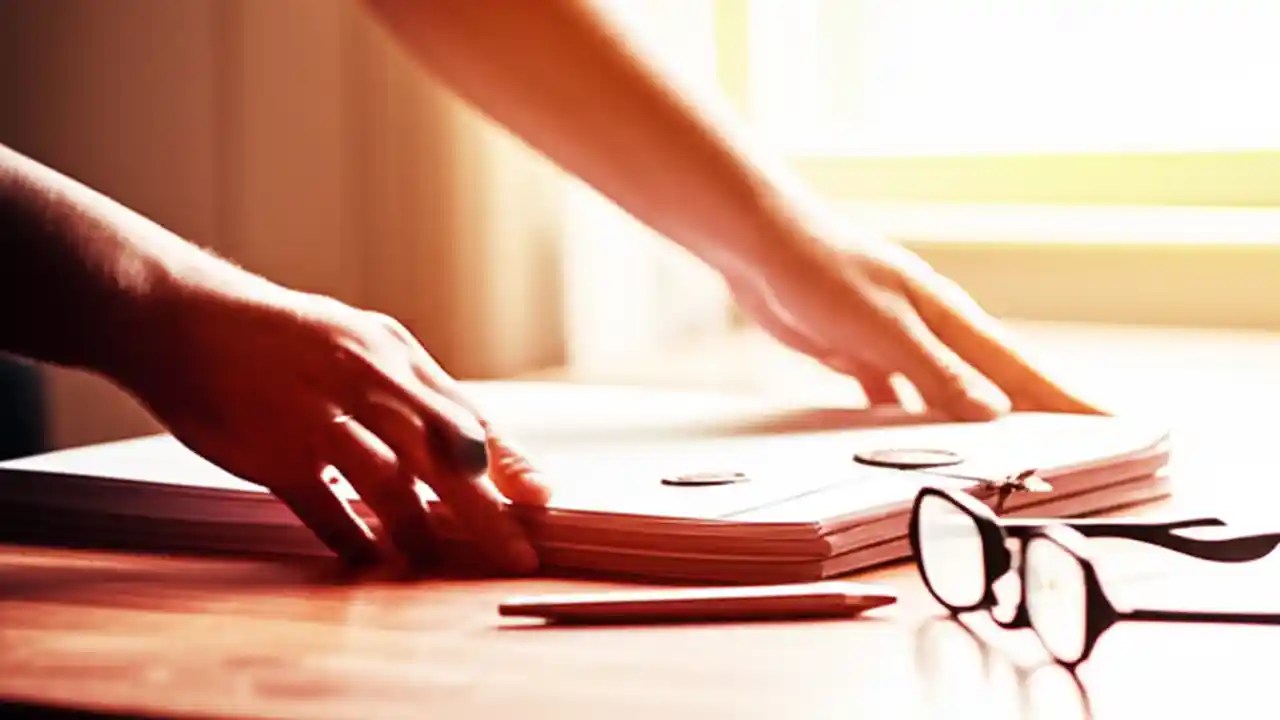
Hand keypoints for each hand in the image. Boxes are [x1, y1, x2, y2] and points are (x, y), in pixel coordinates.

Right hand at [114, 280, 548, 572]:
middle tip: (516, 553)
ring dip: (419, 531)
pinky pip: (324, 509)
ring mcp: (319, 418)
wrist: (187, 321)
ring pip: (388, 486)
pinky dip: (351, 539)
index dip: (508, 461)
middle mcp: (365, 382)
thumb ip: (410, 392)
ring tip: (438, 561)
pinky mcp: (274, 452)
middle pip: (441, 457)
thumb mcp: (359, 344)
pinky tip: (369, 559)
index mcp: (393, 355)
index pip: (466, 416)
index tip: (543, 498)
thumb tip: (470, 444)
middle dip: (485, 511)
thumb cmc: (286, 339)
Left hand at [725, 218, 1103, 419]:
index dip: (1067, 400)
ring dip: (972, 421)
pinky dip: (906, 416)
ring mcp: (896, 337)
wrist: (762, 245)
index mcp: (950, 319)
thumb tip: (996, 412)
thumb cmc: (825, 272)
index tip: (1114, 424)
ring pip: (946, 390)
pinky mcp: (858, 347)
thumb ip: (938, 371)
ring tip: (1001, 454)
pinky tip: (908, 438)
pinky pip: (894, 391)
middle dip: (1035, 416)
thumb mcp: (885, 329)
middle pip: (994, 382)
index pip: (1022, 370)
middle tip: (1074, 448)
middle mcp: (932, 328)